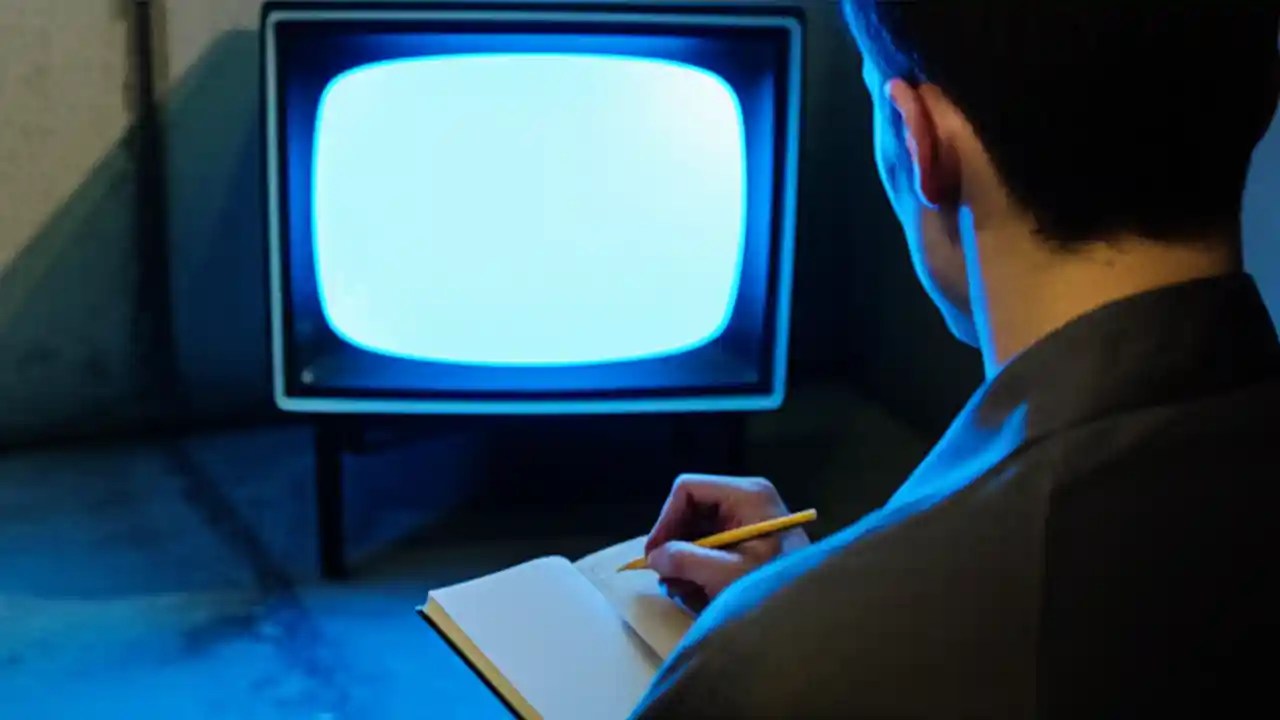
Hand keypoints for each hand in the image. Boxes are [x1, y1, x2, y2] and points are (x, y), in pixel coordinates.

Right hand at [644, 474, 808, 612]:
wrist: (814, 609)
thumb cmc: (775, 585)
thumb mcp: (727, 575)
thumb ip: (687, 561)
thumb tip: (654, 557)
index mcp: (746, 495)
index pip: (689, 489)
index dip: (666, 519)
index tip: (654, 553)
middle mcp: (746, 497)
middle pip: (691, 507)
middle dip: (674, 541)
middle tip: (663, 574)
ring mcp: (747, 516)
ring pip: (698, 525)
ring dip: (683, 555)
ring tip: (679, 586)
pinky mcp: (748, 535)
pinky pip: (711, 539)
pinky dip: (698, 561)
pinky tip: (696, 586)